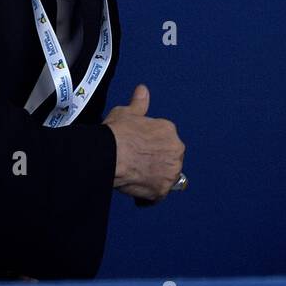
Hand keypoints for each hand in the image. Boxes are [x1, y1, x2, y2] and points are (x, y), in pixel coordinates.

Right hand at [104, 84, 184, 201]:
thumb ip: (139, 103)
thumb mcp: (127, 112)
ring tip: (136, 176)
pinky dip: (149, 195)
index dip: (151, 145)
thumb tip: (143, 90)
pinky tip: (137, 190)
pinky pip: (158, 195)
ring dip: (155, 178)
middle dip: (157, 162)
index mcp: (169, 130)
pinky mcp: (162, 190)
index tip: (139, 148)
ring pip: (166, 177)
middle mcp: (176, 151)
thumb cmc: (117, 133)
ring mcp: (171, 172)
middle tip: (137, 163)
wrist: (110, 155)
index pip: (165, 140)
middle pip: (169, 159)